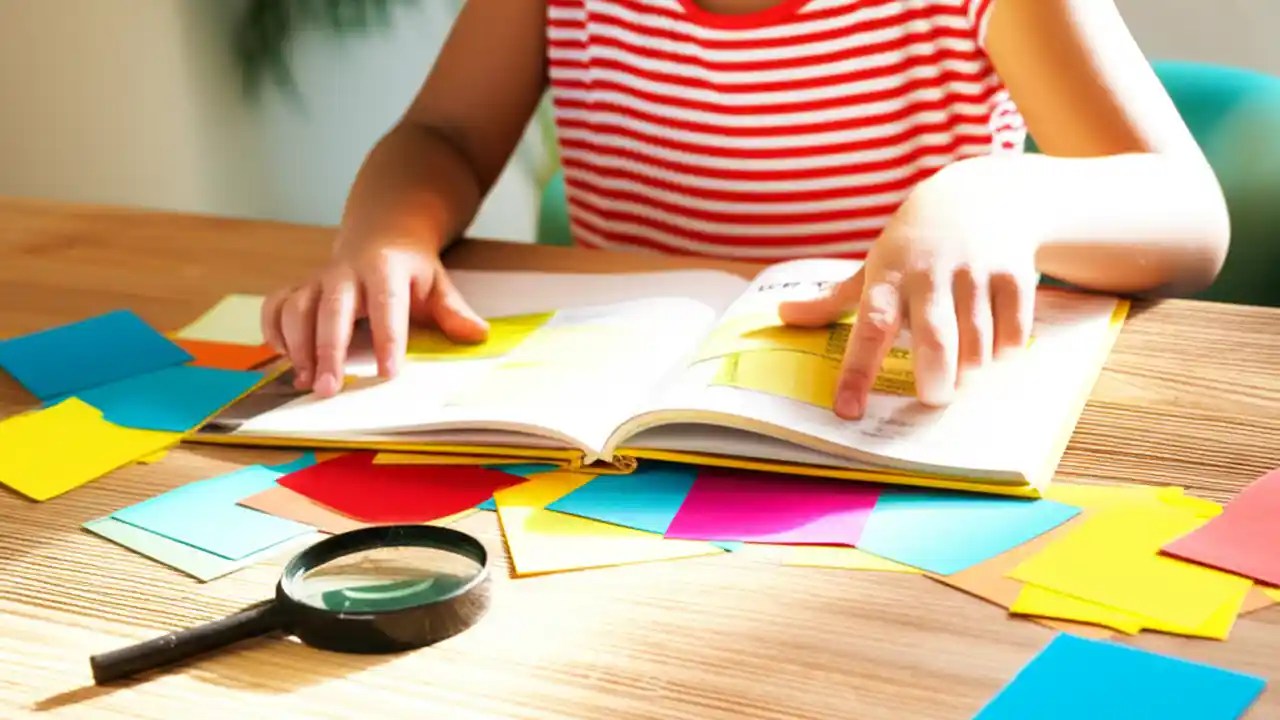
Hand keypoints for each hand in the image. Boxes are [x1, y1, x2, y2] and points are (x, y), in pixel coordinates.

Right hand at [261, 240, 487, 397]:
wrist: (382, 234)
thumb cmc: (410, 270)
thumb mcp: (437, 283)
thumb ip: (453, 311)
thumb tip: (477, 334)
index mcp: (384, 268)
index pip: (386, 304)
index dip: (387, 338)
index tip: (389, 374)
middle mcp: (345, 272)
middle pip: (332, 308)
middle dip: (328, 350)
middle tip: (328, 389)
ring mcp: (317, 279)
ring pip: (297, 307)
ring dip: (298, 346)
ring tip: (306, 381)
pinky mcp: (298, 288)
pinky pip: (275, 306)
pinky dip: (273, 331)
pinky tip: (285, 358)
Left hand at [779, 165, 1039, 418]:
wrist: (983, 196)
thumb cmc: (916, 244)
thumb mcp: (874, 265)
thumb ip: (832, 300)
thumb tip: (782, 316)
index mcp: (888, 276)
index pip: (870, 328)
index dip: (857, 372)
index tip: (847, 410)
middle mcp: (930, 274)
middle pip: (936, 343)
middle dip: (936, 383)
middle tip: (933, 397)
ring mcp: (975, 272)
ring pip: (977, 347)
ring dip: (971, 370)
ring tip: (963, 366)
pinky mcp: (1014, 275)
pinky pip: (1012, 336)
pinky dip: (1004, 352)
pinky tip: (993, 344)